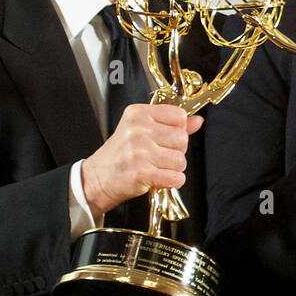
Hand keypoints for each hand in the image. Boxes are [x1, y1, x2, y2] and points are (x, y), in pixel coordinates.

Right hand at [82, 104, 201, 215]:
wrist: (97, 178)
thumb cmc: (120, 154)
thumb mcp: (141, 130)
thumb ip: (171, 124)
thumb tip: (197, 120)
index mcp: (138, 113)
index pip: (179, 116)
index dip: (178, 130)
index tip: (165, 138)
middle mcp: (137, 130)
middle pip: (183, 139)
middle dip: (176, 151)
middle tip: (159, 156)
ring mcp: (139, 151)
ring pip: (180, 160)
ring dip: (173, 169)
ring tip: (156, 167)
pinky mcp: (141, 173)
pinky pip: (175, 178)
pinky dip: (172, 181)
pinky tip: (159, 178)